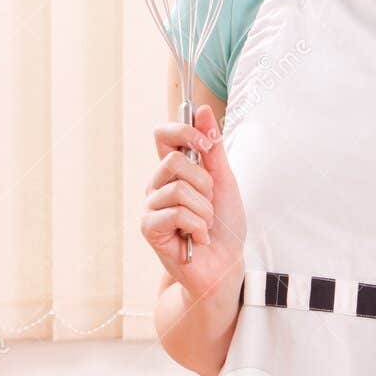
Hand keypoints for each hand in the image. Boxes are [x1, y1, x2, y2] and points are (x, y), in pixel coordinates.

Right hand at [141, 104, 246, 297]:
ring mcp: (151, 206)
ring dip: (204, 210)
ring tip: (205, 225)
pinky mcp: (149, 228)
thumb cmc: (224, 225)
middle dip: (204, 182)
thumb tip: (203, 110)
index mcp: (174, 171)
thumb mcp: (224, 181)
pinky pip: (177, 212)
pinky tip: (197, 238)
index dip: (183, 131)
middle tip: (209, 203)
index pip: (163, 135)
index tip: (207, 144)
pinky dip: (197, 226)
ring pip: (179, 188)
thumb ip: (213, 148)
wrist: (225, 265)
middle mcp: (157, 185)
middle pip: (175, 160)